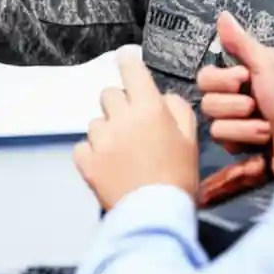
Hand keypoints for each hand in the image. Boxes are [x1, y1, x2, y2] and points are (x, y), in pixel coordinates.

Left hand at [72, 54, 198, 210]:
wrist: (157, 215)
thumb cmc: (178, 178)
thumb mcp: (190, 139)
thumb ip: (177, 109)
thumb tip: (162, 97)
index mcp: (149, 109)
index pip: (132, 70)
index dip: (127, 61)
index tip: (125, 58)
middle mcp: (122, 119)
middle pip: (109, 94)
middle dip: (119, 105)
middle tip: (133, 126)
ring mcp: (101, 141)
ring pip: (95, 121)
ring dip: (107, 131)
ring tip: (123, 153)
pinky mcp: (87, 162)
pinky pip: (83, 146)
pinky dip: (93, 153)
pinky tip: (109, 165)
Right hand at [198, 12, 273, 178]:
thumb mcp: (268, 65)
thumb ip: (241, 42)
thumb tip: (223, 14)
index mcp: (241, 76)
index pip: (205, 77)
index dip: (221, 80)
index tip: (245, 78)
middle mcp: (236, 98)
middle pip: (207, 103)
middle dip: (234, 106)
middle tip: (256, 105)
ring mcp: (237, 124)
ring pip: (215, 128)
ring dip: (244, 128)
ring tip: (266, 128)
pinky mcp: (240, 147)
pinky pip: (224, 145)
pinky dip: (245, 143)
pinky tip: (261, 144)